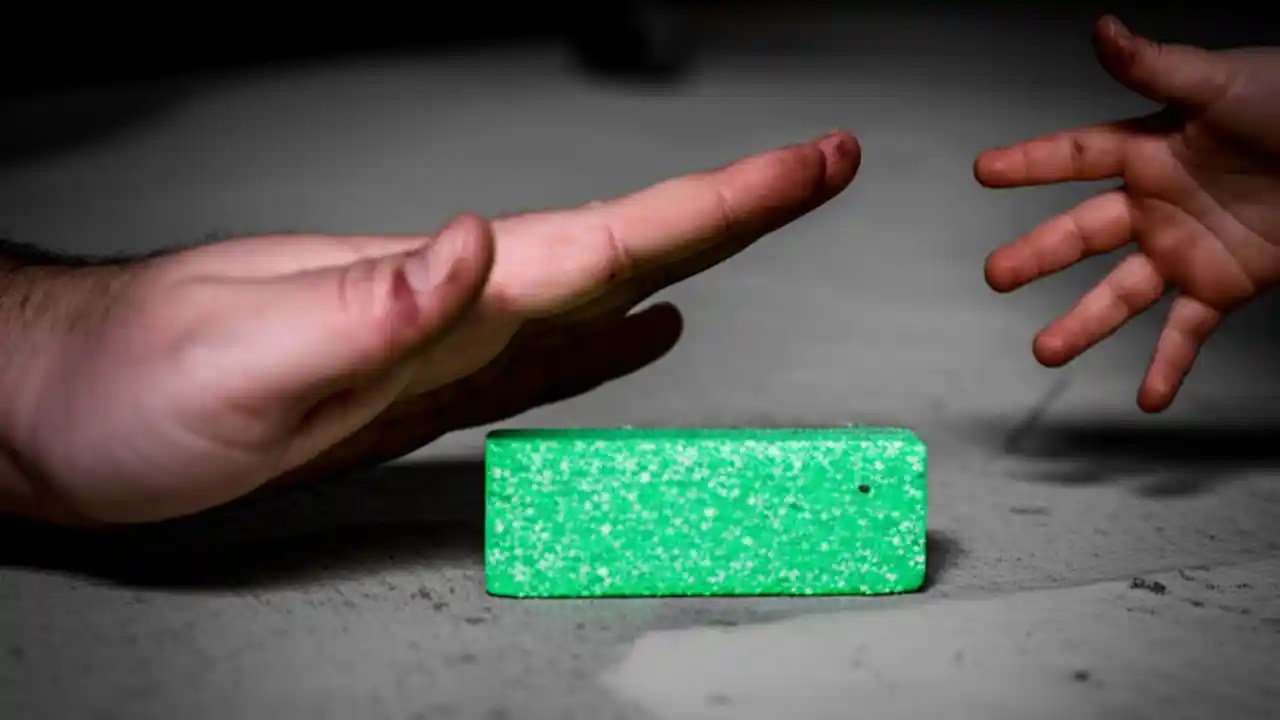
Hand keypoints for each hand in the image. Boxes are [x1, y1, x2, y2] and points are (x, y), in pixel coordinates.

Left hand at [0, 131, 858, 524]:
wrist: (60, 408)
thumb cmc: (129, 385)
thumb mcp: (240, 353)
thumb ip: (369, 304)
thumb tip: (480, 244)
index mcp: (434, 291)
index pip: (602, 237)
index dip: (717, 205)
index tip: (806, 164)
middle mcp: (452, 307)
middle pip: (621, 248)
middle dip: (732, 207)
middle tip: (820, 166)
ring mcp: (440, 346)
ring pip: (595, 297)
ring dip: (687, 258)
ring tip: (760, 224)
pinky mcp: (417, 390)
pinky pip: (541, 364)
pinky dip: (609, 343)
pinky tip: (645, 331)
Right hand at [975, 15, 1279, 411]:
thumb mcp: (1222, 83)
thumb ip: (1156, 67)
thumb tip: (1103, 29)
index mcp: (1147, 150)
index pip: (1074, 156)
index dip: (1029, 163)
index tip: (983, 171)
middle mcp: (1153, 204)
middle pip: (1080, 234)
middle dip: (1036, 256)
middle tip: (996, 275)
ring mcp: (1182, 249)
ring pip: (1120, 294)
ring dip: (1083, 324)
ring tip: (1046, 352)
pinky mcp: (1222, 286)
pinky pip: (1188, 332)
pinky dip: (1169, 367)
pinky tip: (1149, 397)